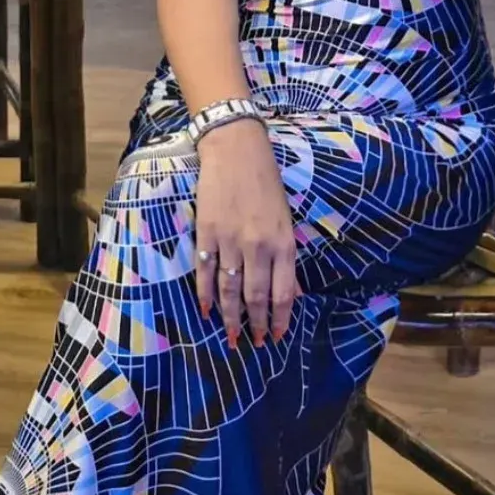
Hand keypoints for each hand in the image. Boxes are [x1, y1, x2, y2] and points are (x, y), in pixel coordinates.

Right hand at [194, 118, 298, 348]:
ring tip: (231, 336)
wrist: (237, 151)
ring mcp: (231, 241)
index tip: (275, 336)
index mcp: (283, 243)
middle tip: (252, 343)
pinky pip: (204, 272)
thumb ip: (285, 257)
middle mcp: (259, 247)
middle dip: (255, 324)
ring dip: (231, 317)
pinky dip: (205, 295)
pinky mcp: (207, 233)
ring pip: (230, 290)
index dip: (278, 319)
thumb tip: (290, 292)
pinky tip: (206, 311)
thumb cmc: (266, 184)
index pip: (283, 293)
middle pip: (256, 297)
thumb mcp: (285, 220)